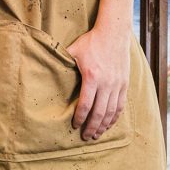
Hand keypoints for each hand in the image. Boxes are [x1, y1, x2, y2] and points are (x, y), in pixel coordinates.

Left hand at [67, 25, 129, 140]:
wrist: (114, 32)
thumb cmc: (92, 41)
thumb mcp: (74, 50)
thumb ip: (62, 61)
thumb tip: (46, 66)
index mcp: (91, 76)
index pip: (85, 104)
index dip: (80, 117)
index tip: (75, 125)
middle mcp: (106, 83)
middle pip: (99, 112)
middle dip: (92, 127)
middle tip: (86, 137)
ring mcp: (117, 84)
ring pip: (111, 111)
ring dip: (104, 125)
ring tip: (97, 135)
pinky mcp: (124, 83)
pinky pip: (120, 105)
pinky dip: (115, 117)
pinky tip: (109, 124)